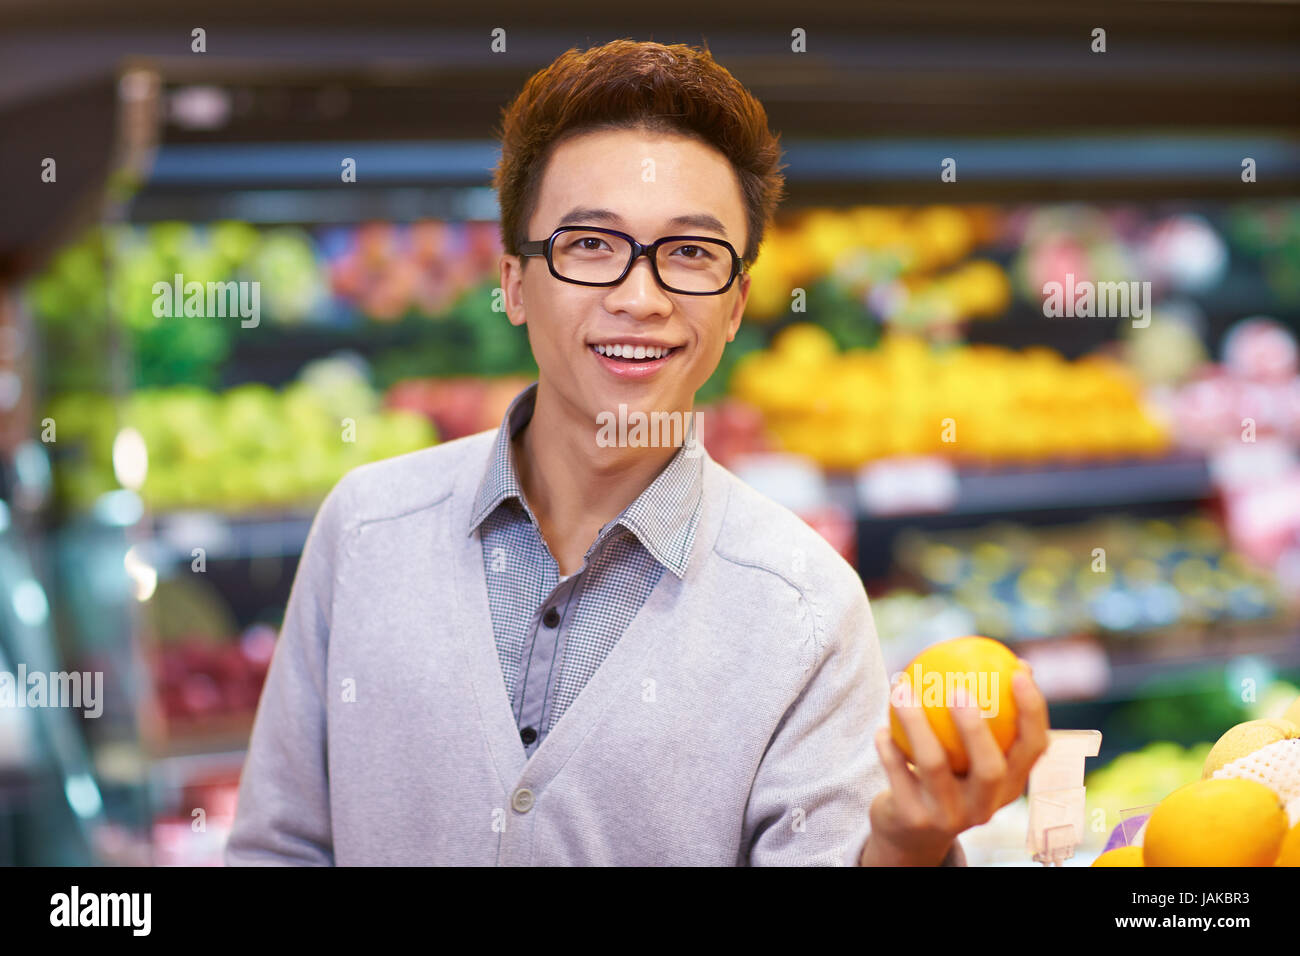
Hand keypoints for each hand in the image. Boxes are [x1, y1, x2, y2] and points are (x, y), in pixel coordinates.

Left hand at [861, 664, 1049, 865]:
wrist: (911, 833)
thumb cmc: (949, 774)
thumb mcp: (973, 753)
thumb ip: (990, 715)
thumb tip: (1017, 662)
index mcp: (1010, 785)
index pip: (1034, 749)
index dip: (1033, 712)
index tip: (1019, 673)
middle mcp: (986, 806)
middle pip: (990, 768)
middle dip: (976, 729)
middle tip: (959, 689)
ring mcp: (950, 817)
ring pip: (933, 766)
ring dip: (916, 722)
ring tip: (903, 689)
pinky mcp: (914, 820)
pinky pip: (898, 774)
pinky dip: (889, 748)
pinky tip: (883, 727)